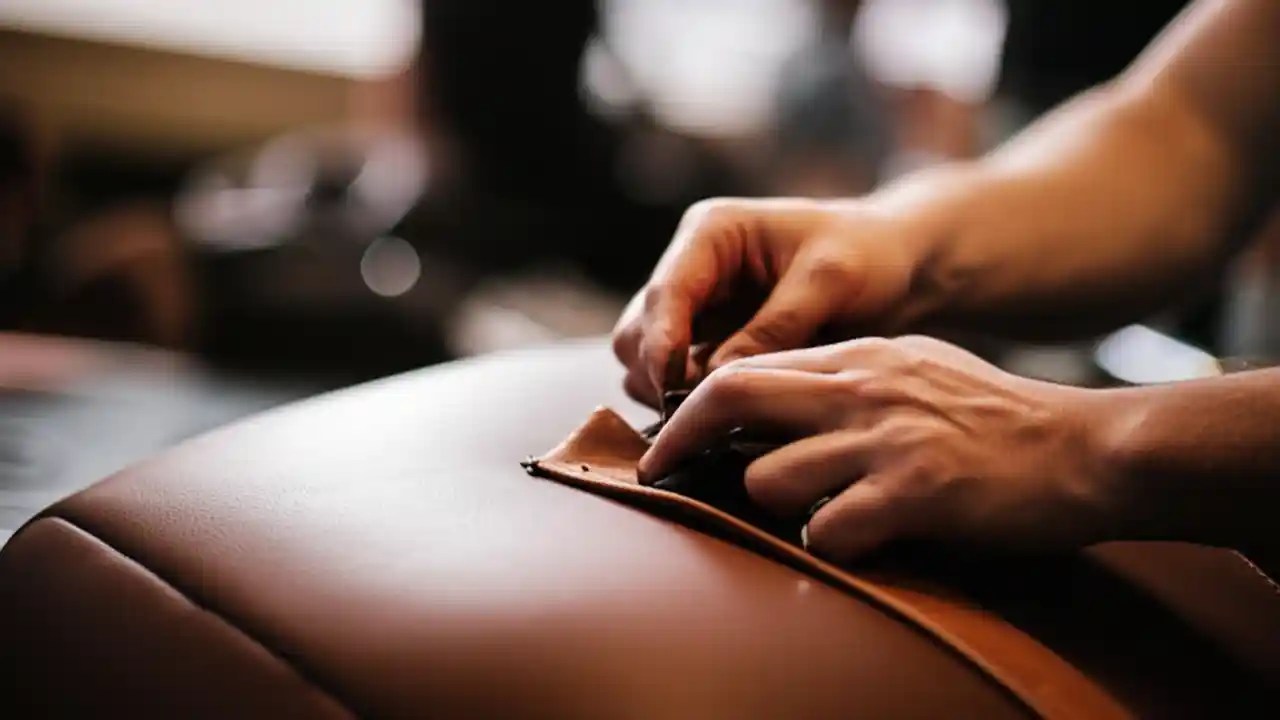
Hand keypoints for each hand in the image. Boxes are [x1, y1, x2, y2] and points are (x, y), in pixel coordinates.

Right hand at [612, 197, 931, 405]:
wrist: (896, 267)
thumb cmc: (868, 255)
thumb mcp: (829, 281)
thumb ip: (773, 327)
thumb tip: (718, 381)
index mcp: (710, 233)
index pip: (664, 293)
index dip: (662, 345)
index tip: (676, 391)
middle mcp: (689, 269)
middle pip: (636, 333)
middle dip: (660, 374)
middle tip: (708, 412)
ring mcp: (695, 309)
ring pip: (645, 363)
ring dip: (672, 393)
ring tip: (726, 417)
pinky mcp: (707, 344)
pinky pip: (676, 381)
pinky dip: (692, 402)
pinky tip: (732, 418)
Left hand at [639, 336, 1121, 563]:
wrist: (1085, 447)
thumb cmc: (998, 416)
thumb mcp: (916, 369)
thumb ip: (850, 378)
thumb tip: (780, 399)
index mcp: (859, 357)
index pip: (746, 367)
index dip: (693, 404)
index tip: (667, 436)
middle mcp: (862, 389)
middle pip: (732, 396)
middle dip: (683, 438)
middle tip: (660, 472)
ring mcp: (886, 440)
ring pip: (769, 477)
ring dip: (773, 505)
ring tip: (813, 512)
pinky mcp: (915, 492)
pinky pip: (829, 530)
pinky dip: (829, 545)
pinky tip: (860, 539)